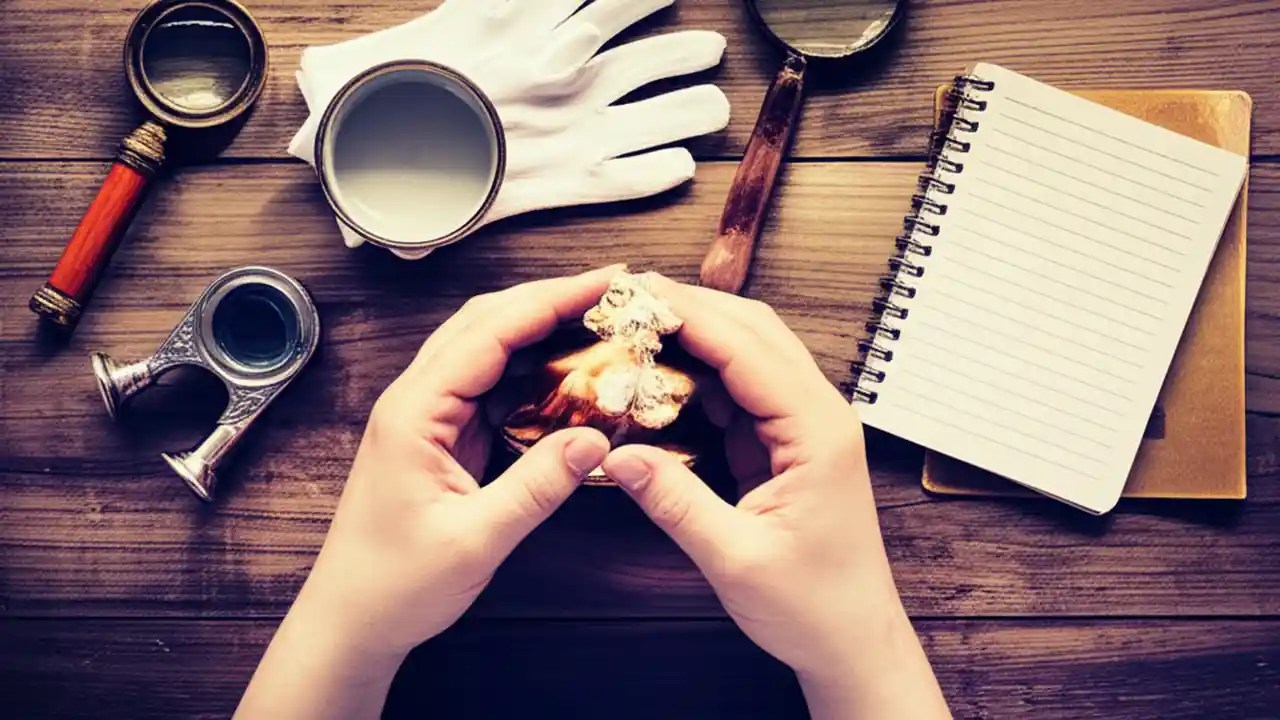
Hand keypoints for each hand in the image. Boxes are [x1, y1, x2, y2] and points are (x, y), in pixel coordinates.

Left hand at [236, 267, 617, 718]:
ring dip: (538, 328)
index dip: (550, 300)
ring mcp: (425, 417)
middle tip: (610, 292)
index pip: (490, 332)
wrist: (349, 622)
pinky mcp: (438, 438)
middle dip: (547, 299)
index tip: (605, 283)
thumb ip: (537, 487)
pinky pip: (488, 386)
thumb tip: (597, 439)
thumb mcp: (475, 540)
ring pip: (485, 349)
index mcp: (414, 412)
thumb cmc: (395, 586)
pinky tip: (566, 374)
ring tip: (596, 321)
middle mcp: (415, 401)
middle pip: (484, 323)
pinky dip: (529, 370)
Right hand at [601, 279, 947, 718]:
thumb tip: (617, 454)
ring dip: (697, 335)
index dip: (689, 314)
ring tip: (635, 325)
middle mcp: (819, 415)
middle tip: (627, 296)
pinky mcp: (788, 445)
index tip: (635, 291)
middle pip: (753, 332)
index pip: (746, 348)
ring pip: (749, 354)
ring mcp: (805, 427)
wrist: (854, 643)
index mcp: (817, 432)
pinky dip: (702, 375)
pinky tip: (662, 375)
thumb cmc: (813, 608)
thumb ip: (675, 502)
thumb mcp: (735, 559)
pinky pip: (743, 391)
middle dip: (691, 307)